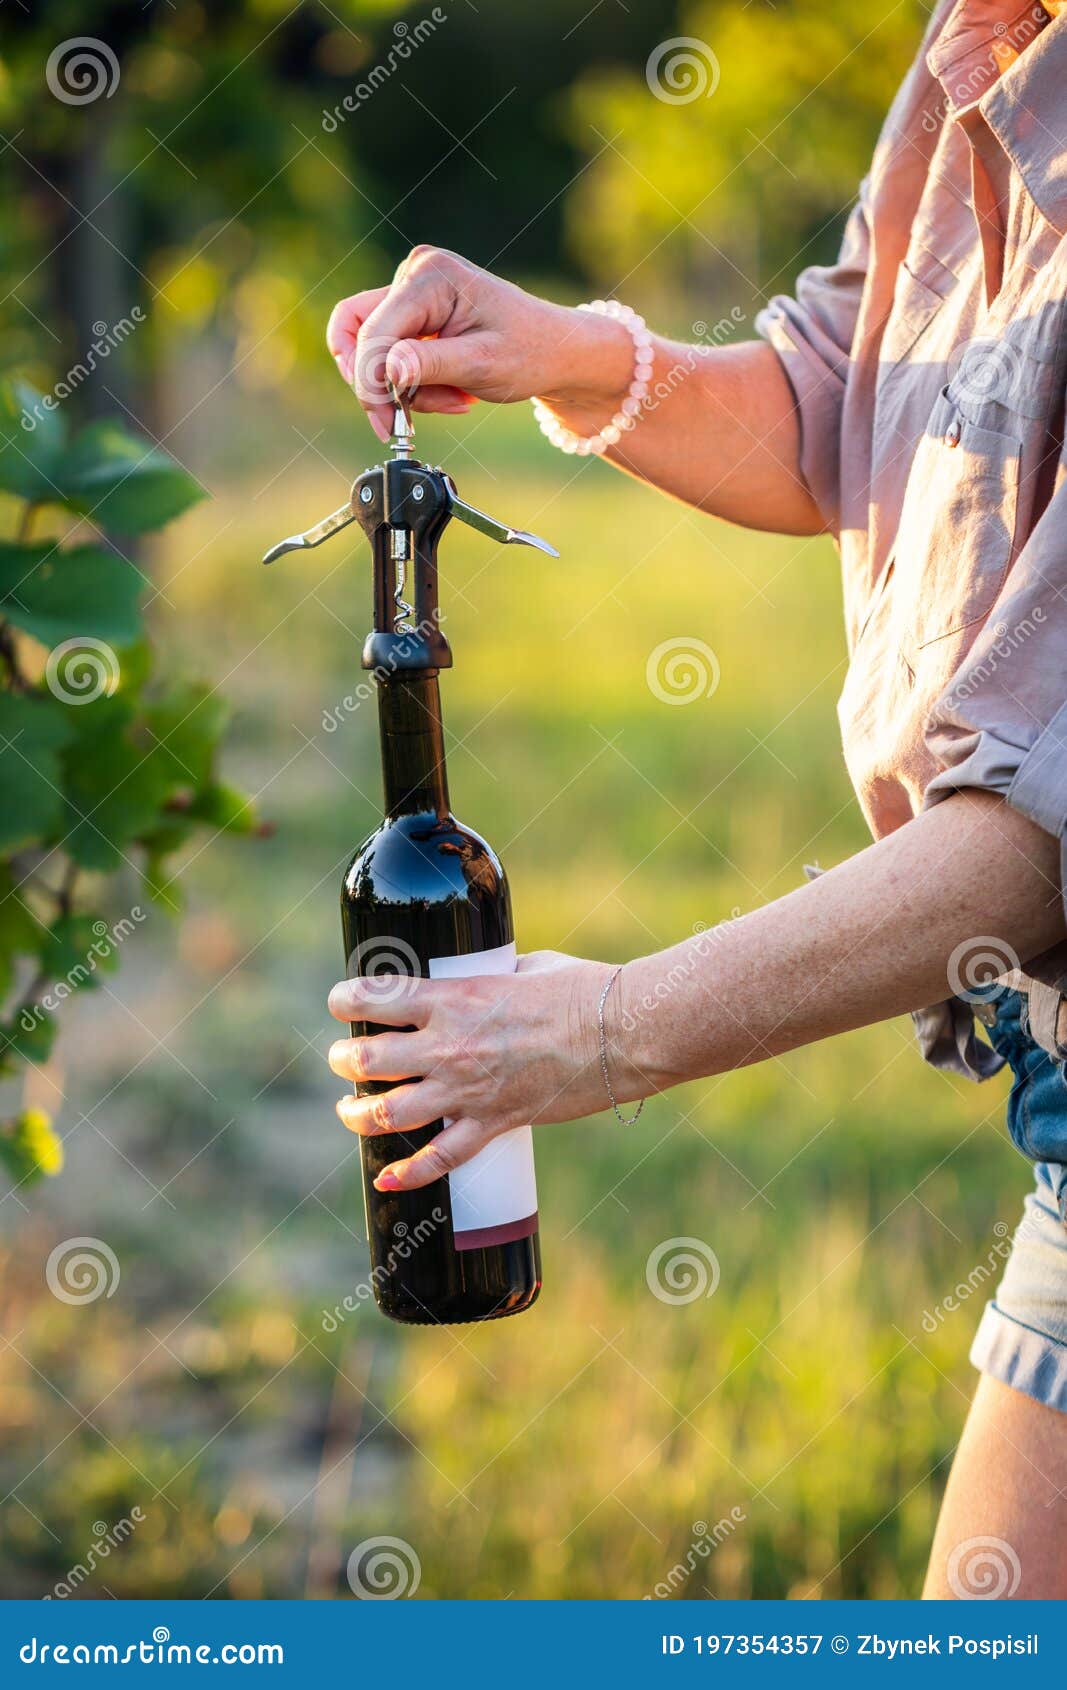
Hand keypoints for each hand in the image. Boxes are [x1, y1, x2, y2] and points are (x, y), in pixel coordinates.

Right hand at [325, 246, 633, 440]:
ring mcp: (412, 290)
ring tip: (453, 399)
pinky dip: (414, 383)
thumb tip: (386, 370)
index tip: (386, 424)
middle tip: (404, 420)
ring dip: (405, 388)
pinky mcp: (415, 311)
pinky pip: (390, 354)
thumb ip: (430, 365)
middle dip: (382, 384)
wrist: (556, 352)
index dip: (370, 383)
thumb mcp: (481, 365)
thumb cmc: (530, 352)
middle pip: (359, 332)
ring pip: (373, 349)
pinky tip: (451, 391)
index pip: (373, 332)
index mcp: (431, 276)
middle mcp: (415, 273)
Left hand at [326, 950, 622, 1190]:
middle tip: (343, 1059)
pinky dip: (408, 1173)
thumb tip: (490, 976)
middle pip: (368, 1060)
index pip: (376, 998)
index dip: (346, 1000)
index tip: (340, 1002)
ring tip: (351, 1109)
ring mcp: (467, 1090)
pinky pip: (440, 1159)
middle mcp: (449, 1046)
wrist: (621, 1033)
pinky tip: (386, 1178)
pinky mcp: (494, 1123)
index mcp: (452, 998)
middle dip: (345, 1060)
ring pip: (389, 1112)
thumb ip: (495, 975)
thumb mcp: (525, 967)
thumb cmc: (582, 990)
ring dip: (358, 1113)